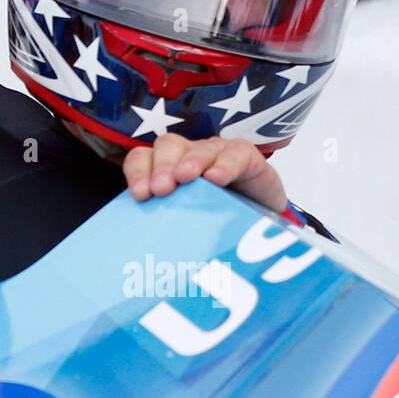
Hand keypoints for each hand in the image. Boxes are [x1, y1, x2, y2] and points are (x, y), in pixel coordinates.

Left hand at [122, 134, 287, 213]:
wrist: (260, 221)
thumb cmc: (213, 221)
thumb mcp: (185, 224)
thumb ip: (166, 227)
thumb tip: (146, 251)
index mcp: (164, 168)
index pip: (141, 158)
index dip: (138, 172)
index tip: (140, 195)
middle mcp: (187, 155)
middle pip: (167, 146)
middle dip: (162, 166)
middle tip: (161, 188)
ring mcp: (215, 152)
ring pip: (199, 148)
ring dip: (191, 162)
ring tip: (185, 178)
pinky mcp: (244, 155)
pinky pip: (234, 154)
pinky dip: (225, 164)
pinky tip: (217, 178)